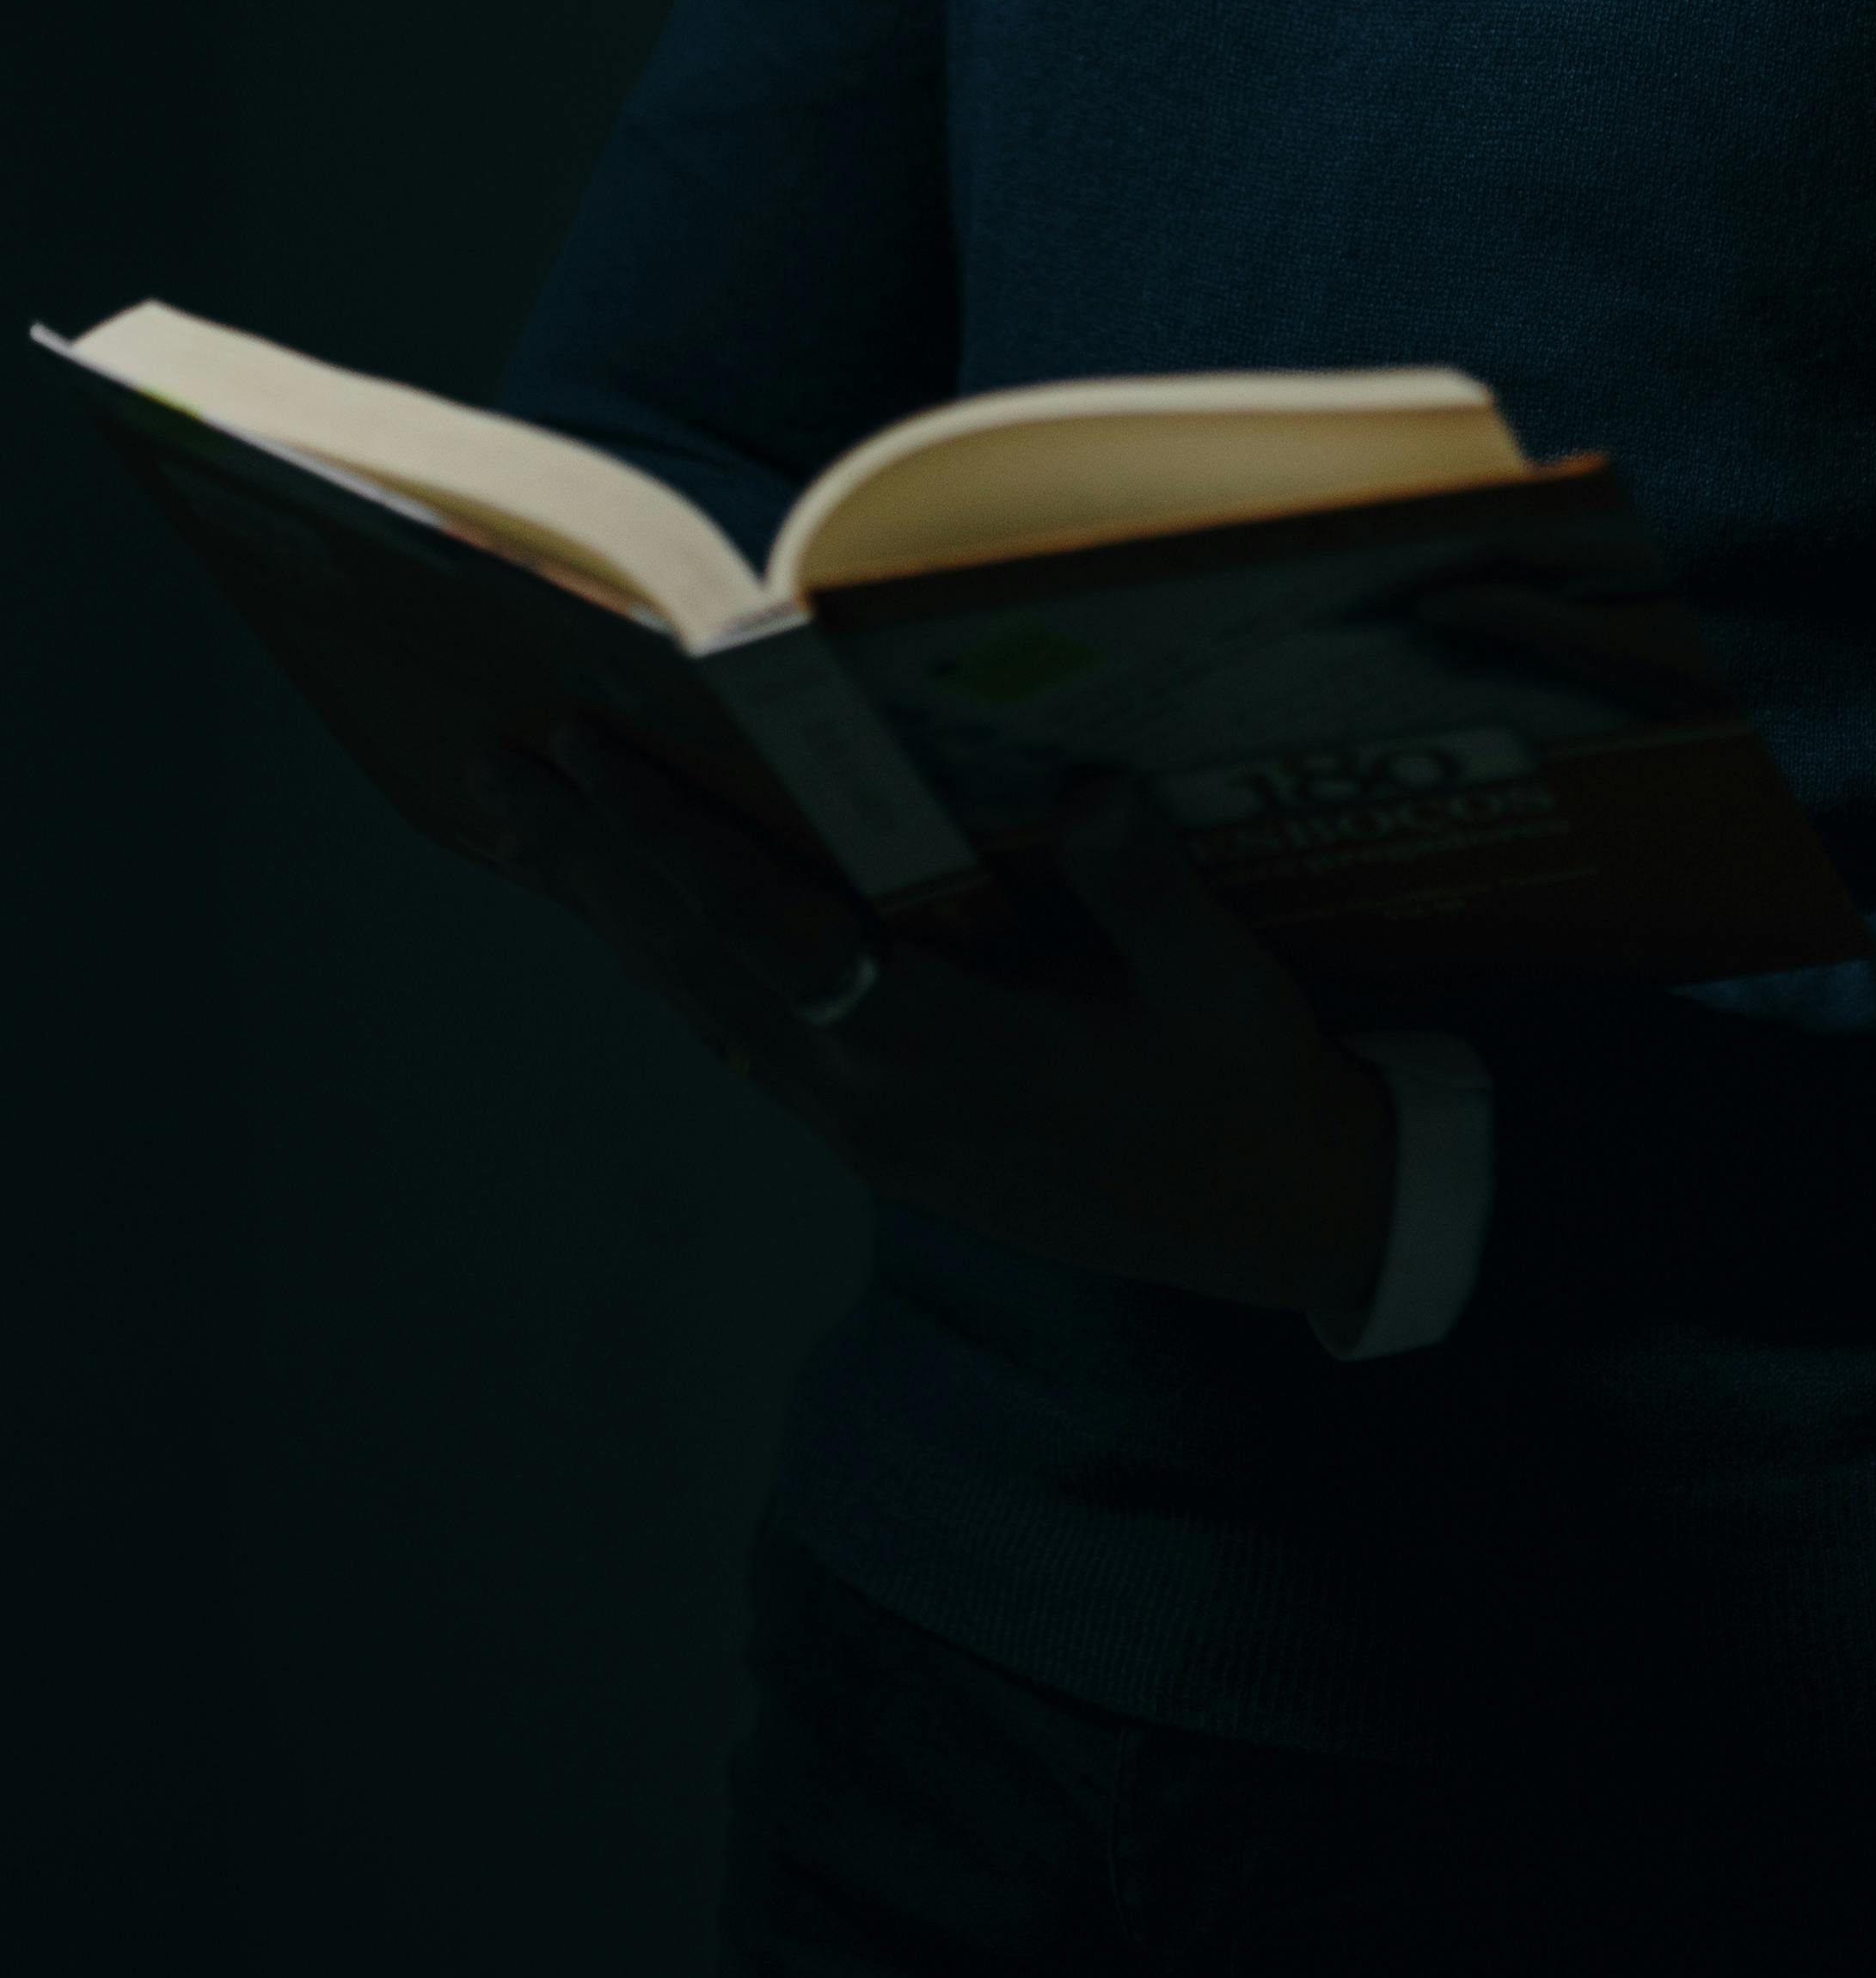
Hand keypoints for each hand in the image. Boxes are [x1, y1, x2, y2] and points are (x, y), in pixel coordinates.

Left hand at [468, 729, 1394, 1339]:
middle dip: (593, 863)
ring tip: (537, 833)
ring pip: (706, 1004)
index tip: (581, 752)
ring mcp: (870, 1129)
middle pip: (695, 962)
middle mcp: (872, 1099)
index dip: (664, 835)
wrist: (1276, 1225)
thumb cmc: (1248, 1092)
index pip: (762, 924)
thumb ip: (1144, 890)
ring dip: (618, 915)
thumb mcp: (1220, 985)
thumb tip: (1085, 786)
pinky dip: (680, 968)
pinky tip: (648, 931)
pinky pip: (748, 1037)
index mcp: (937, 1052)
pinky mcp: (886, 1140)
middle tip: (498, 771)